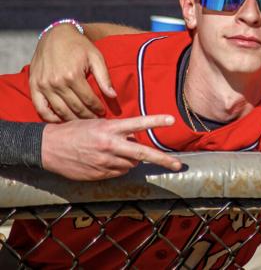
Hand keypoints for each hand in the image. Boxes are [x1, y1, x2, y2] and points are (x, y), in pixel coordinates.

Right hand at [29, 23, 114, 121]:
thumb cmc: (79, 46)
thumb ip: (104, 77)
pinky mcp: (34, 86)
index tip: (103, 113)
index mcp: (72, 75)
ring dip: (72, 120)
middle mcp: (56, 82)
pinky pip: (40, 108)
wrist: (56, 35)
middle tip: (95, 121)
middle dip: (87, 117)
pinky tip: (60, 120)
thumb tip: (113, 96)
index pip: (88, 100)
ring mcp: (43, 85)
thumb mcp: (96, 57)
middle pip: (75, 108)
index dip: (97, 108)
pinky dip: (50, 118)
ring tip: (82, 122)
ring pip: (59, 111)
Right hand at [41, 115, 181, 179]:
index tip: (172, 120)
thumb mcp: (97, 124)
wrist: (48, 148)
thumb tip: (136, 140)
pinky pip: (119, 173)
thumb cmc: (74, 132)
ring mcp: (105, 162)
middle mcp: (110, 145)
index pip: (137, 123)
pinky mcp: (99, 174)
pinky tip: (106, 161)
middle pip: (142, 153)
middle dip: (163, 160)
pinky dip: (119, 167)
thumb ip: (118, 132)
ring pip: (131, 164)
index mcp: (109, 129)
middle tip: (179, 165)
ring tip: (116, 152)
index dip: (155, 121)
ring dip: (131, 160)